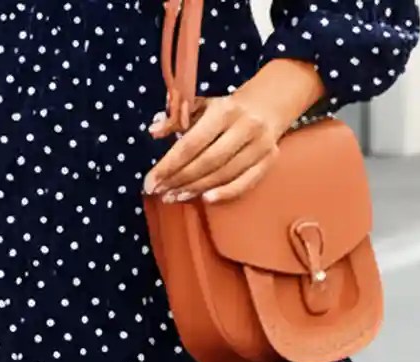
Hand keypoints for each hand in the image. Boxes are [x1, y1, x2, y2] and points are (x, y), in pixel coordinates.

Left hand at [143, 94, 282, 204]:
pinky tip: (205, 199)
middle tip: (160, 193)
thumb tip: (153, 131)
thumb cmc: (225, 109)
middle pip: (207, 162)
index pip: (191, 143)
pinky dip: (226, 193)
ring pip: (224, 174)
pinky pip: (246, 182)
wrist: (268, 104)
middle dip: (180, 180)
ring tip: (174, 196)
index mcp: (223, 111)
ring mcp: (260, 145)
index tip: (149, 182)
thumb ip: (175, 119)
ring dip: (196, 189)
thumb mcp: (200, 106)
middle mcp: (244, 127)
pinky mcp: (269, 159)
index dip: (168, 165)